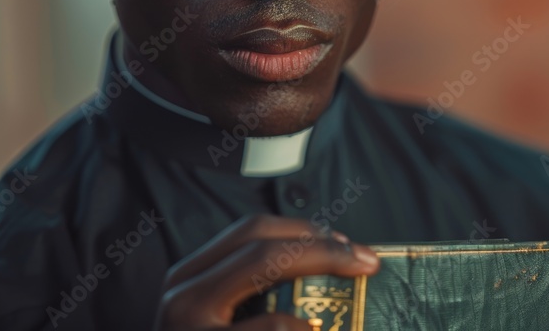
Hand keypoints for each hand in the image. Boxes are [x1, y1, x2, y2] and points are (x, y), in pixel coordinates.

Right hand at [154, 214, 379, 329]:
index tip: (346, 243)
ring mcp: (190, 330)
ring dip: (323, 284)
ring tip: (357, 297)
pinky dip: (305, 330)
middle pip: (262, 246)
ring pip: (268, 283)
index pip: (251, 230)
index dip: (304, 229)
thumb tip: (332, 262)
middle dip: (324, 248)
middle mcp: (182, 297)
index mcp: (188, 279)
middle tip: (367, 262)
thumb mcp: (222, 318)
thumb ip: (258, 293)